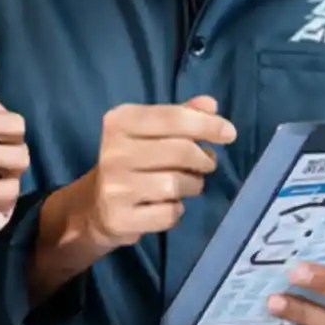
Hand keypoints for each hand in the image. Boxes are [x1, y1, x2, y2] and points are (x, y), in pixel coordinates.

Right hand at [80, 96, 236, 248]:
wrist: (94, 206)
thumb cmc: (131, 161)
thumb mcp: (149, 131)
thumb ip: (180, 115)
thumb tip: (211, 105)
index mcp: (120, 121)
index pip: (173, 117)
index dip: (206, 124)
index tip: (229, 133)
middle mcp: (114, 152)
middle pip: (180, 151)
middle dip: (202, 159)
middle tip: (206, 163)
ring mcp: (114, 187)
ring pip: (177, 185)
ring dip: (192, 186)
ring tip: (188, 184)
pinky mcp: (120, 219)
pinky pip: (169, 214)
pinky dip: (177, 211)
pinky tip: (168, 206)